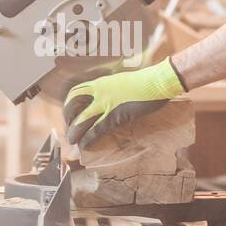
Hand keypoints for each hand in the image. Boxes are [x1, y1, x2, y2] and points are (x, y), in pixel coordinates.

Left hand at [62, 58, 185, 148]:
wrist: (158, 80)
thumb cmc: (146, 81)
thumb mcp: (123, 82)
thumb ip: (112, 89)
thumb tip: (109, 98)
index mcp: (101, 82)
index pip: (76, 91)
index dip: (70, 104)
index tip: (71, 114)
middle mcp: (99, 91)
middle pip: (73, 103)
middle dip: (68, 117)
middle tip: (69, 128)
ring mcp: (106, 103)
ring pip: (82, 119)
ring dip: (75, 132)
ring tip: (73, 141)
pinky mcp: (115, 115)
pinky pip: (97, 129)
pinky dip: (89, 138)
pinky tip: (86, 145)